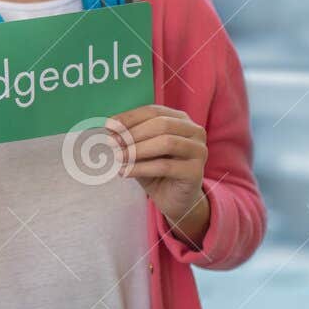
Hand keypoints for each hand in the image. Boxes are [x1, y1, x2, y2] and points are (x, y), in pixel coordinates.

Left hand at [106, 105, 207, 226]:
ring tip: (118, 157)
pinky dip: (141, 168)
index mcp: (180, 119)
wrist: (172, 198)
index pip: (153, 111)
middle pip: (161, 124)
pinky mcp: (196, 171)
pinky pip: (165, 166)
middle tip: (112, 144)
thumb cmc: (155, 169)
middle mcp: (194, 131)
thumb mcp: (139, 149)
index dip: (130, 117)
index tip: (109, 126)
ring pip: (166, 143)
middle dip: (133, 133)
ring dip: (137, 150)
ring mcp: (199, 150)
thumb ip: (128, 137)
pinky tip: (125, 172)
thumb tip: (110, 128)